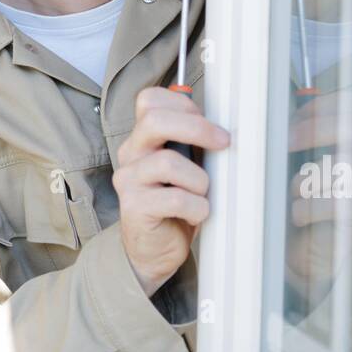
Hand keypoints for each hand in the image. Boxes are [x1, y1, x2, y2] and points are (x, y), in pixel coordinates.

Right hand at [115, 87, 230, 296]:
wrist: (153, 250)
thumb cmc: (175, 205)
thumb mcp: (184, 167)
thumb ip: (191, 143)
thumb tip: (222, 125)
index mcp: (142, 138)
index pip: (149, 100)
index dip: (182, 105)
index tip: (208, 123)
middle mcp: (130, 154)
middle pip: (155, 121)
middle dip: (197, 129)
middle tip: (223, 143)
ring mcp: (128, 180)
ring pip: (169, 162)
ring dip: (199, 180)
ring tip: (201, 196)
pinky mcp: (134, 207)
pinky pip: (176, 199)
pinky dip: (196, 208)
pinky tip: (194, 215)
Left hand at [284, 88, 351, 302]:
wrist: (304, 253)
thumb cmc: (293, 202)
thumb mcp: (291, 164)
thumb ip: (289, 138)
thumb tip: (262, 112)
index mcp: (345, 143)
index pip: (349, 106)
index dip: (320, 106)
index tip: (290, 121)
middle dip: (314, 131)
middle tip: (287, 144)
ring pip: (342, 168)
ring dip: (306, 180)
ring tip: (293, 194)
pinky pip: (336, 204)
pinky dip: (308, 209)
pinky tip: (297, 216)